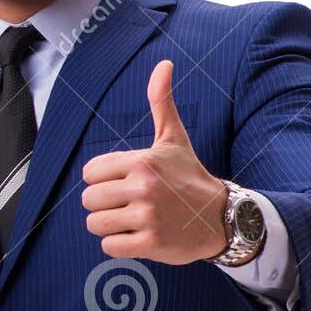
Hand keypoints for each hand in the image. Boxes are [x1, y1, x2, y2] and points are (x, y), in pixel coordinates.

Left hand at [81, 60, 228, 263]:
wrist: (222, 218)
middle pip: (89, 200)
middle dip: (104, 205)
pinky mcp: (150, 243)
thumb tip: (164, 63)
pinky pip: (109, 247)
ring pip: (95, 224)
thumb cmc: (189, 177)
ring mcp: (147, 217)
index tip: (125, 182)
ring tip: (134, 220)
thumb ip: (161, 102)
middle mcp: (143, 187)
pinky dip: (119, 245)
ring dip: (110, 226)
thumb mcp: (174, 139)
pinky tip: (139, 236)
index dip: (103, 180)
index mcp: (142, 161)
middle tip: (130, 204)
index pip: (90, 173)